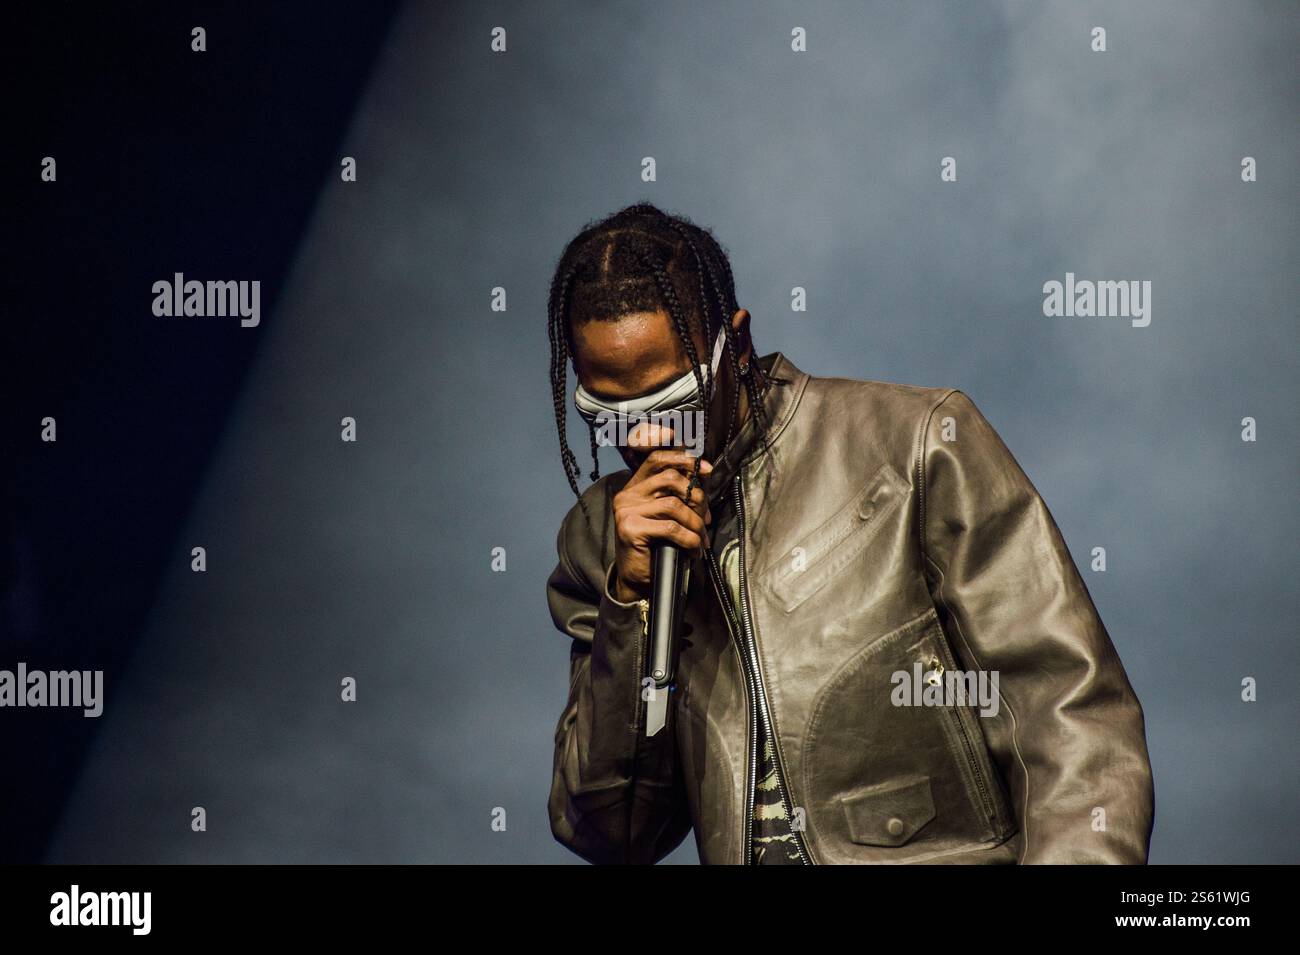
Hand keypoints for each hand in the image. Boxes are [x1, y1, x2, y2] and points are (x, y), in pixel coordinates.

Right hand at [610, 426, 712, 602]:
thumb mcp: (666, 515)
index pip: (657, 459)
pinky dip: (690, 539)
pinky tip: (693, 550)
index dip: (682, 459)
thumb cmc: (654, 547)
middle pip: (670, 479)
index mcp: (635, 487)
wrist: (636, 579)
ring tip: (700, 539)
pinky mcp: (630, 529)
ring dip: (695, 523)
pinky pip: (671, 528)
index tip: (706, 469)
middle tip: (705, 518)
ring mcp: (626, 511)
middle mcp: (627, 495)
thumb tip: (702, 476)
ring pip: (674, 505)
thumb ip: (677, 495)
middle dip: (696, 497)